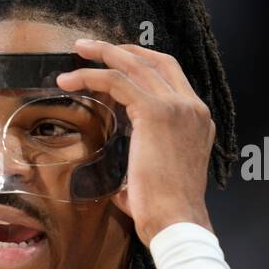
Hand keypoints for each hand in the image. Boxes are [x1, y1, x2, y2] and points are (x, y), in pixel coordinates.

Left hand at [55, 38, 215, 245]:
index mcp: (198, 120)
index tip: (115, 62)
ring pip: (136, 65)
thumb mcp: (156, 180)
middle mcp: (193, 107)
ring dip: (103, 53)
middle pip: (156, 61)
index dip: (141, 64)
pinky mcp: (156, 112)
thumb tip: (123, 184)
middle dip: (122, 49)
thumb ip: (143, 170)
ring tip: (78, 51)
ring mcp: (178, 107)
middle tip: (92, 47)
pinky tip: (70, 81)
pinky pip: (118, 81)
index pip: (170, 76)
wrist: (177, 221)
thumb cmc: (163, 211)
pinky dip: (92, 76)